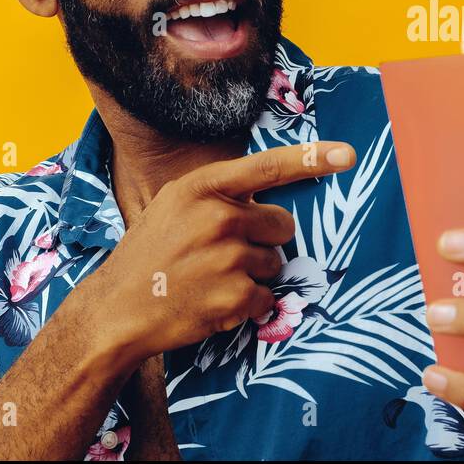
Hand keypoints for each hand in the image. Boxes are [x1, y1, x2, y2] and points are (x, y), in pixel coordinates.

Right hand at [86, 141, 356, 366]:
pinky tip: (211, 302)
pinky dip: (245, 305)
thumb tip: (269, 198)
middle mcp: (218, 217)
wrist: (116, 309)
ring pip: (274, 263)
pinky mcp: (233, 296)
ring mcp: (227, 257)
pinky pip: (265, 297)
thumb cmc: (151, 253)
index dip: (312, 158)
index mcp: (202, 187)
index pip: (268, 167)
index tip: (347, 153)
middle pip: (282, 224)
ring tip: (210, 279)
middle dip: (263, 240)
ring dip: (252, 275)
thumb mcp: (175, 205)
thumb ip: (220, 195)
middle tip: (223, 254)